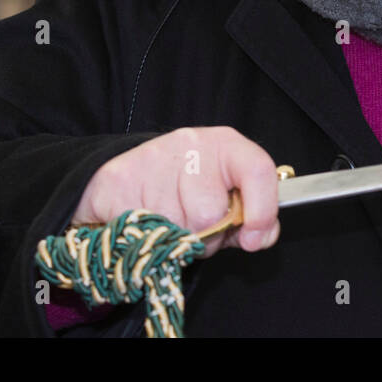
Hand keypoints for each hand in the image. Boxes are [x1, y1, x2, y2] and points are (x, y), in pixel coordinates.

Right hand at [72, 127, 280, 257]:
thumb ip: (255, 218)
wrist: (132, 174)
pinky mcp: (119, 178)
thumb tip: (259, 237)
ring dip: (176, 238)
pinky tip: (147, 220)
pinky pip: (144, 230)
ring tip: (170, 221)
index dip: (262, 211)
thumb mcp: (229, 197)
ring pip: (176, 227)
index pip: (257, 169)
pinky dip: (147, 237)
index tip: (252, 238)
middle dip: (206, 234)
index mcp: (227, 144)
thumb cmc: (190, 189)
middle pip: (211, 212)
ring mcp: (153, 157)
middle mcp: (192, 143)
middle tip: (195, 224)